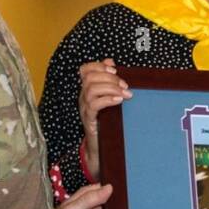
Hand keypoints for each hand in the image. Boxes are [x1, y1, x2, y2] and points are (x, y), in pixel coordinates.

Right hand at [78, 58, 130, 180]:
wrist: (100, 147)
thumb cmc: (107, 121)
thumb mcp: (108, 98)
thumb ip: (109, 80)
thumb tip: (110, 61)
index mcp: (87, 89)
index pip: (85, 69)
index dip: (99, 66)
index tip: (115, 70)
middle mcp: (83, 97)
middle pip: (90, 77)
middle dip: (110, 78)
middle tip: (126, 86)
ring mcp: (85, 109)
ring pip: (91, 89)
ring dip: (111, 88)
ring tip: (126, 94)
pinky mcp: (89, 120)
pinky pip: (94, 105)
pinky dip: (108, 99)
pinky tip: (119, 100)